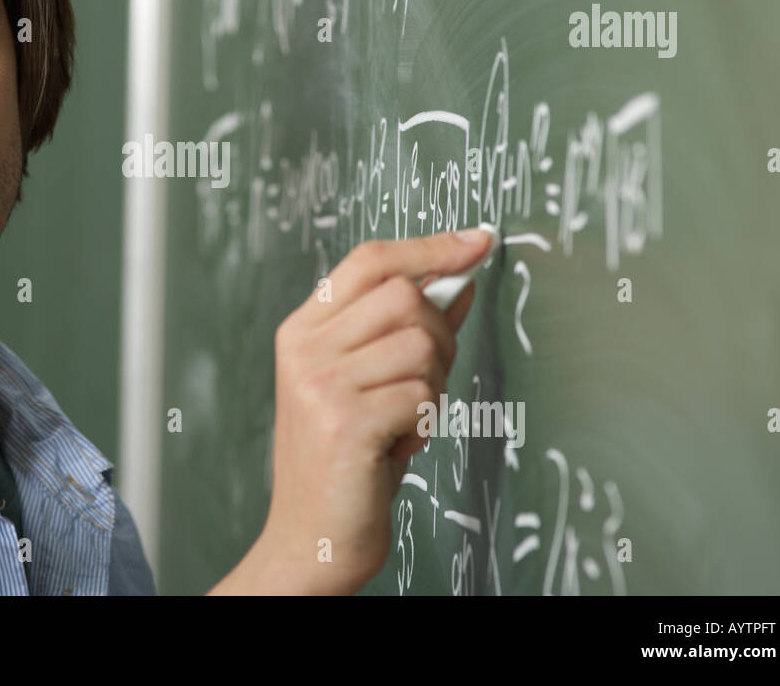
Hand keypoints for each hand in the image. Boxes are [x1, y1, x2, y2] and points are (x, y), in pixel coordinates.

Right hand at [255, 228, 490, 594]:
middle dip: (439, 336)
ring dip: (433, 387)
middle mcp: (304, 349)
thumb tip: (460, 280)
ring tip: (404, 419)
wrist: (311, 537)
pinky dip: (425, 424)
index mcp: (302, 330)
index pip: (368, 261)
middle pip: (404, 296)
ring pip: (420, 345)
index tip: (477, 241)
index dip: (429, 246)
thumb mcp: (367, 383)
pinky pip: (422, 396)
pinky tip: (396, 446)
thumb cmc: (343, 461)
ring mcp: (320, 384)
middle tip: (423, 382)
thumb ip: (405, 329)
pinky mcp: (345, 422)